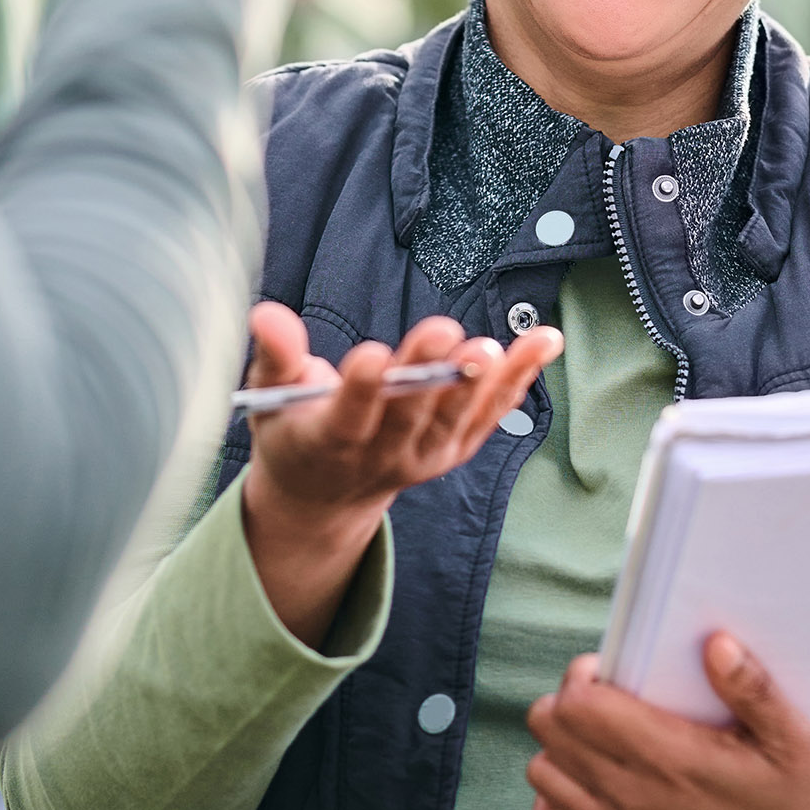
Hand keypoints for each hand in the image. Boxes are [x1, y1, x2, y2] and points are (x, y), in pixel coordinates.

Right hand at [240, 303, 561, 645]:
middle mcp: (381, 456)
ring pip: (456, 419)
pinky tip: (545, 342)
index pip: (347, 417)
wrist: (325, 496)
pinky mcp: (455, 450)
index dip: (360, 390)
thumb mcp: (270, 397)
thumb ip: (275, 355)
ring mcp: (423, 457)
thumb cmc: (293, 431)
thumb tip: (265, 313)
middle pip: (408, 414)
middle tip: (446, 333)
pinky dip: (519, 380)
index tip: (371, 356)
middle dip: (427, 374)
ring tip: (495, 347)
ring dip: (479, 383)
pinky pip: (491, 414)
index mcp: (328, 443)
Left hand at [526, 633, 809, 809]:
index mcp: (674, 762)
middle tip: (609, 694)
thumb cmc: (802, 807)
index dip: (585, 676)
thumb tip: (716, 644)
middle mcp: (636, 802)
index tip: (614, 669)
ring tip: (602, 735)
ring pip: (543, 775)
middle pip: (551, 732)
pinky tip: (595, 782)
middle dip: (569, 700)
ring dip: (561, 746)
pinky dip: (558, 799)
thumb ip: (753, 689)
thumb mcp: (796, 739)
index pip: (580, 708)